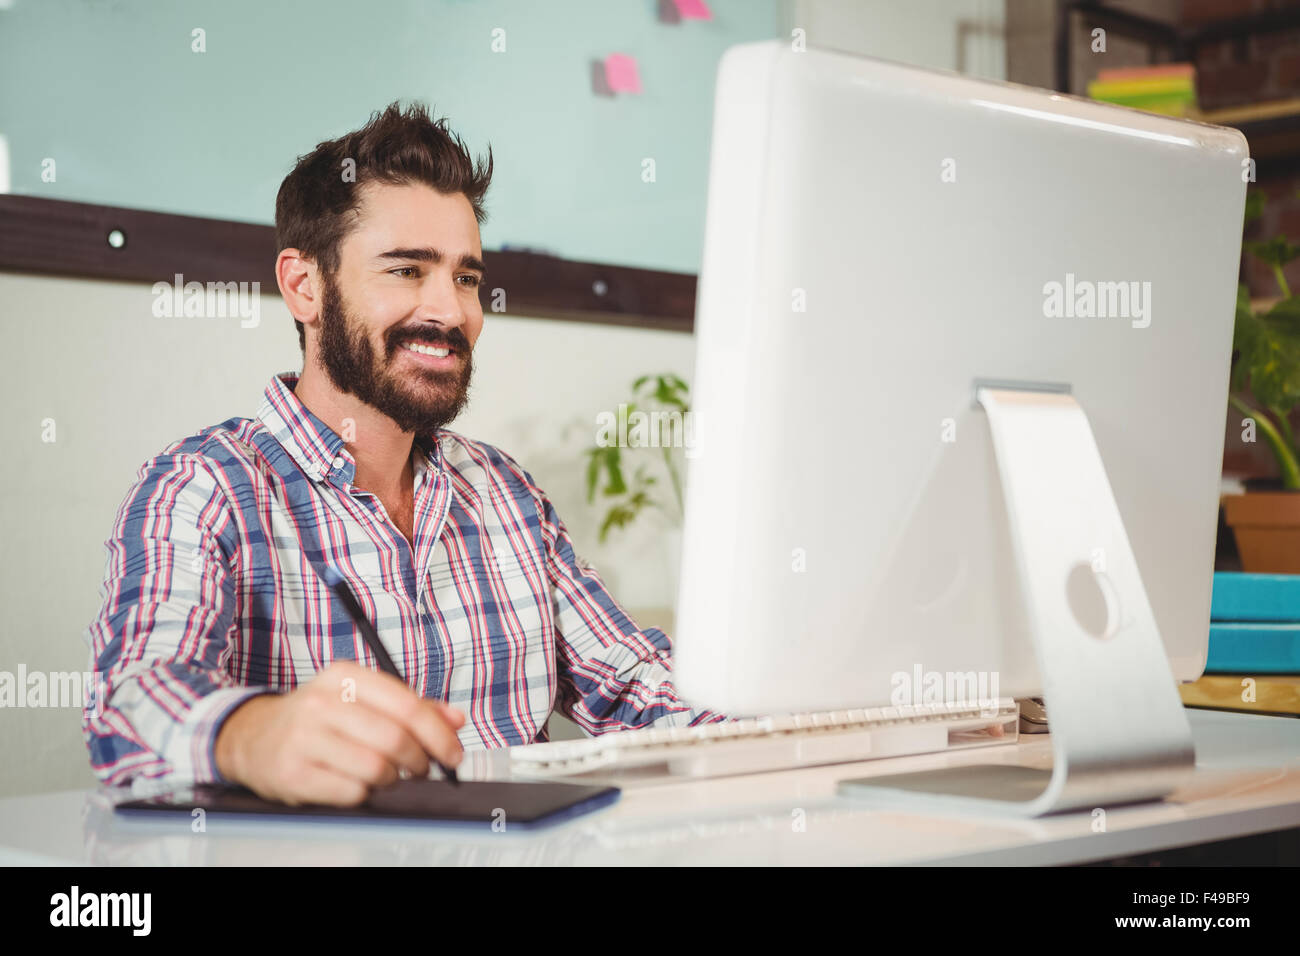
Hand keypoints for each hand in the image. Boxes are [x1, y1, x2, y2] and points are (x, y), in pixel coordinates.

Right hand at [214, 661, 465, 805]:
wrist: (252, 737)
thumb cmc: (319, 718)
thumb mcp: (360, 699)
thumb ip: (410, 707)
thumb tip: (455, 719)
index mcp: (345, 677)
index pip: (407, 705)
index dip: (438, 734)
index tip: (453, 753)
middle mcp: (322, 703)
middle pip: (394, 738)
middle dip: (420, 761)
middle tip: (422, 769)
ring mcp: (304, 738)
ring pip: (375, 768)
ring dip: (392, 779)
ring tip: (388, 776)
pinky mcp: (292, 773)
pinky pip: (350, 792)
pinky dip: (365, 794)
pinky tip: (359, 785)